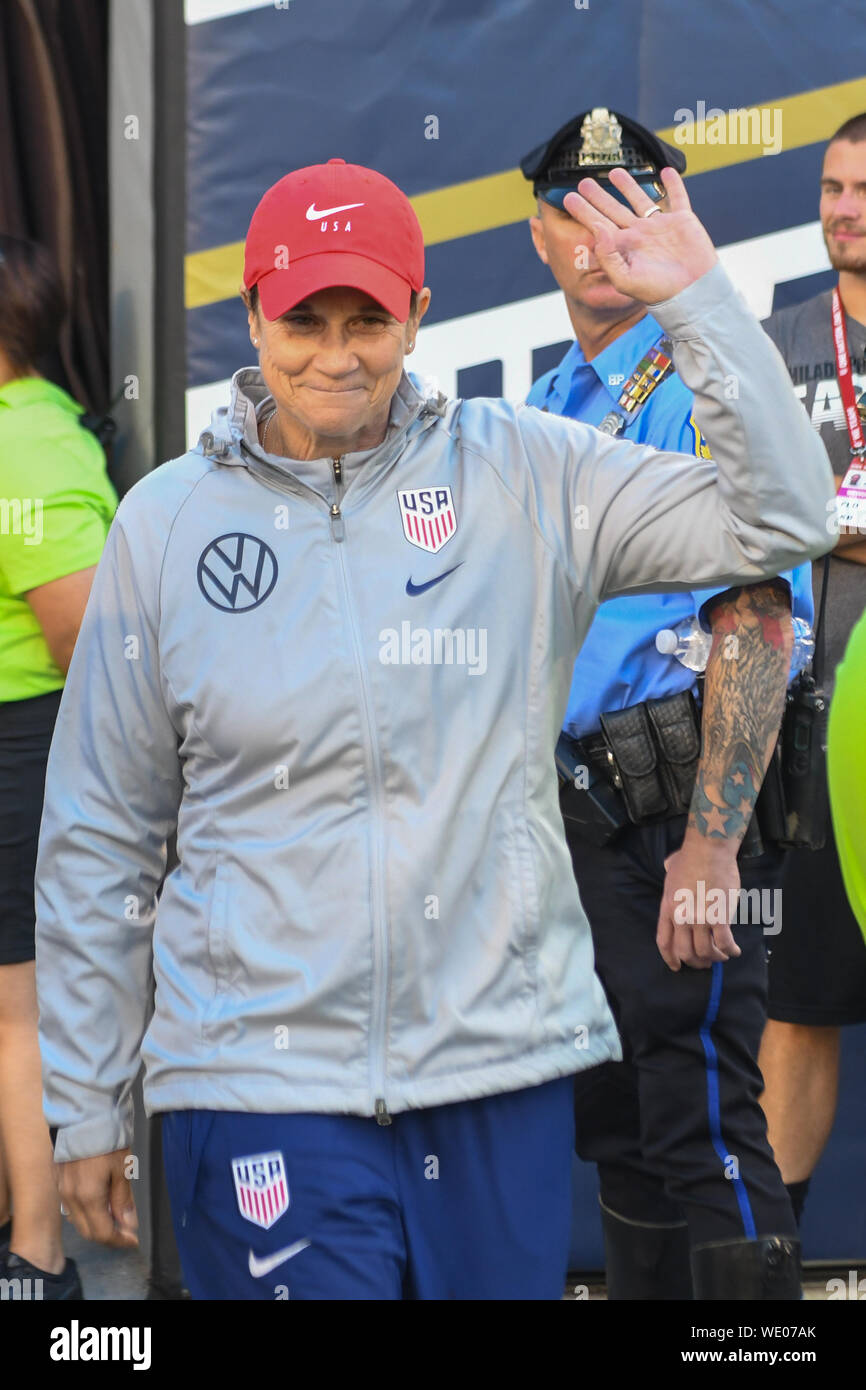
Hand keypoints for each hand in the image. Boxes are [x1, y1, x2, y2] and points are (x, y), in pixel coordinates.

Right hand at [56, 1148, 138, 1248]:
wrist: (84, 1115)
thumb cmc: (108, 1140)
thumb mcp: (122, 1169)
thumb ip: (123, 1200)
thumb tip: (128, 1225)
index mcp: (88, 1198)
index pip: (103, 1233)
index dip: (120, 1240)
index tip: (134, 1241)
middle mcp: (70, 1200)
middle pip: (88, 1231)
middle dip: (109, 1236)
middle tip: (127, 1232)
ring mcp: (62, 1191)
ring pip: (79, 1221)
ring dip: (97, 1226)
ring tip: (116, 1219)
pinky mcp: (59, 1182)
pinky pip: (72, 1208)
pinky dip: (87, 1214)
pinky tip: (101, 1205)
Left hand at [563, 167, 717, 303]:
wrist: (691, 293)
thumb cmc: (658, 292)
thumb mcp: (625, 279)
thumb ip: (608, 256)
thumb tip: (597, 227)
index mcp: (624, 247)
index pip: (599, 224)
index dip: (584, 211)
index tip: (568, 198)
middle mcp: (640, 234)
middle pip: (614, 209)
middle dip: (599, 196)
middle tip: (583, 182)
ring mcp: (660, 226)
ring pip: (641, 199)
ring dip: (629, 185)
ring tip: (615, 171)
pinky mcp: (683, 221)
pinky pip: (678, 197)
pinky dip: (674, 184)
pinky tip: (667, 171)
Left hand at [657, 830, 742, 971]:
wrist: (708, 850)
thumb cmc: (690, 855)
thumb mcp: (670, 868)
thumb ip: (668, 873)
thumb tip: (668, 865)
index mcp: (668, 908)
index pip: (664, 942)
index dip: (671, 958)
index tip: (677, 966)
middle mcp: (682, 918)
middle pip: (685, 952)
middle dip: (695, 962)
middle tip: (705, 963)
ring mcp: (700, 919)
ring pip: (705, 952)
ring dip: (714, 958)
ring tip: (722, 956)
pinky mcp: (719, 917)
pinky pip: (724, 943)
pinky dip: (730, 951)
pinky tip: (735, 950)